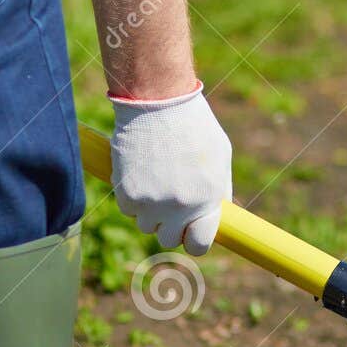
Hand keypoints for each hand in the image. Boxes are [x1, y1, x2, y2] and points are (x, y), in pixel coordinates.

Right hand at [109, 84, 230, 255]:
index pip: (199, 245)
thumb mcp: (220, 157)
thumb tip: (218, 216)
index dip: (193, 238)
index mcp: (207, 200)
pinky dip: (132, 194)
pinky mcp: (126, 193)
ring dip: (149, 209)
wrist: (158, 101)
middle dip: (169, 224)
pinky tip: (139, 169)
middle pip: (168, 239)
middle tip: (169, 201)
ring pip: (146, 224)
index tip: (189, 230)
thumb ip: (218, 190)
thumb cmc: (193, 125)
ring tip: (155, 177)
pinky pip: (128, 208)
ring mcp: (151, 202)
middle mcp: (179, 207)